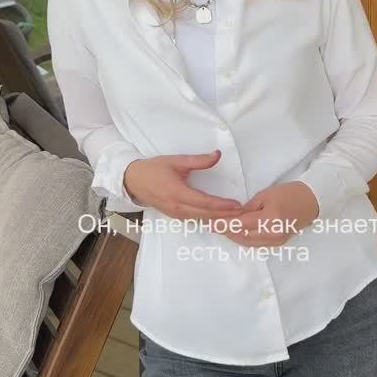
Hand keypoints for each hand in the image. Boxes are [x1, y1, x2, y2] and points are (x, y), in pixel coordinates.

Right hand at [123, 150, 243, 221]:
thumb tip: (217, 155)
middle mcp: (177, 207)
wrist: (133, 180)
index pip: (205, 202)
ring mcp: (175, 214)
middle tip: (242, 214)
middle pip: (206, 215)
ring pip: (201, 220)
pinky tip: (218, 220)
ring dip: (218, 220)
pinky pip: (194, 221)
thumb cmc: (154, 169)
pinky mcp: (175, 216)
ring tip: (234, 218)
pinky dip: (208, 220)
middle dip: (225, 216)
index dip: (222, 205)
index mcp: (178, 193)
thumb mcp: (176, 161)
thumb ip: (198, 160)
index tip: (237, 205)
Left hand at [209, 182, 319, 247]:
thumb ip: (249, 207)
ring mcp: (276, 241)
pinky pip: (257, 244)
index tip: (211, 223)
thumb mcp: (266, 195)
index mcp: (270, 219)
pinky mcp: (278, 243)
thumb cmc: (290, 193)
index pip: (241, 225)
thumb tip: (235, 216)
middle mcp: (273, 234)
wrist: (312, 201)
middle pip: (243, 236)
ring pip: (249, 243)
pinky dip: (245, 239)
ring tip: (222, 230)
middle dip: (227, 232)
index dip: (225, 225)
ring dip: (234, 237)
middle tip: (212, 226)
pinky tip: (237, 233)